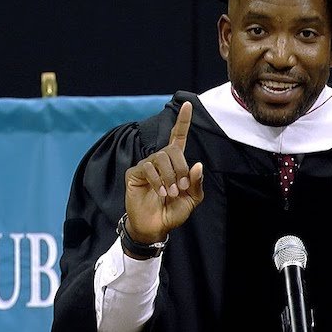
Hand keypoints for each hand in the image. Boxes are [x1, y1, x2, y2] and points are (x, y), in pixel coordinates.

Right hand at [124, 101, 204, 244]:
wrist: (155, 227)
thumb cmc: (173, 212)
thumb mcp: (192, 199)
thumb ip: (196, 183)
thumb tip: (197, 165)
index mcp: (175, 163)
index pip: (178, 137)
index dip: (183, 121)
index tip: (188, 104)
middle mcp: (160, 160)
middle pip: (172, 149)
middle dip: (181, 168)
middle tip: (180, 188)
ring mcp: (146, 165)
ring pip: (161, 157)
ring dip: (170, 177)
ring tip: (170, 193)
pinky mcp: (134, 173)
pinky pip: (148, 167)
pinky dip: (157, 180)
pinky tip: (159, 192)